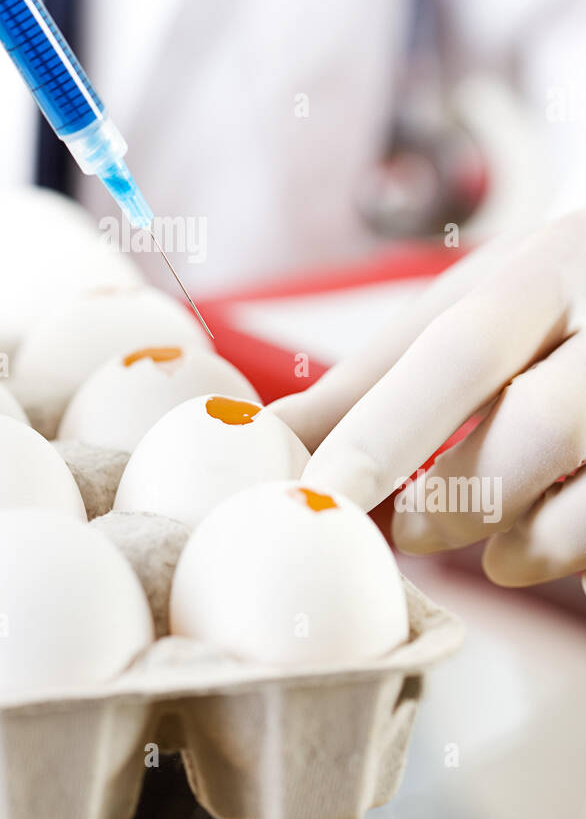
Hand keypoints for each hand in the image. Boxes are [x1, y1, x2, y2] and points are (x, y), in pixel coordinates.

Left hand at [270, 212, 585, 587]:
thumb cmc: (556, 304)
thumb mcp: (472, 312)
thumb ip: (373, 380)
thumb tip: (263, 439)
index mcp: (552, 267)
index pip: (463, 348)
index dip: (387, 429)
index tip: (324, 492)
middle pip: (539, 427)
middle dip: (459, 498)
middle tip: (411, 532)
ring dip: (529, 543)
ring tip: (496, 552)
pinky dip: (578, 549)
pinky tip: (556, 537)